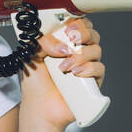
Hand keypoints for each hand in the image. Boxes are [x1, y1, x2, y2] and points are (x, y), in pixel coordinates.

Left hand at [17, 16, 104, 131]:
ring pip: (96, 50)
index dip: (76, 23)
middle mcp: (78, 52)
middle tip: (70, 40)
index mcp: (65, 43)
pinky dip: (89, 68)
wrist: (39, 107)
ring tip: (64, 67)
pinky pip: (100, 69)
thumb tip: (62, 44)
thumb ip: (42, 42)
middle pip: (92, 33)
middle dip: (83, 33)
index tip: (67, 29)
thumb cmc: (36, 83)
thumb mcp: (31, 56)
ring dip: (80, 55)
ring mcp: (87, 66)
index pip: (78, 24)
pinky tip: (76, 74)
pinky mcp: (93, 82)